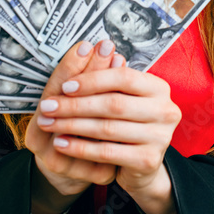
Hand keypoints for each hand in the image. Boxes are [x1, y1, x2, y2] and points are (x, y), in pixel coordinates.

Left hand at [37, 47, 181, 213]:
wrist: (140, 164)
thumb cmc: (126, 122)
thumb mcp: (119, 97)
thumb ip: (104, 78)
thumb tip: (83, 49)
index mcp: (158, 88)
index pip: (124, 77)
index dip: (93, 79)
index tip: (65, 86)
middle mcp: (165, 110)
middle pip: (113, 104)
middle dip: (75, 105)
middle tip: (47, 107)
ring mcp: (160, 137)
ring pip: (107, 128)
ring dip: (72, 125)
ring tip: (49, 123)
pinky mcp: (148, 160)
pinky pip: (106, 152)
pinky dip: (79, 148)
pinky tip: (61, 143)